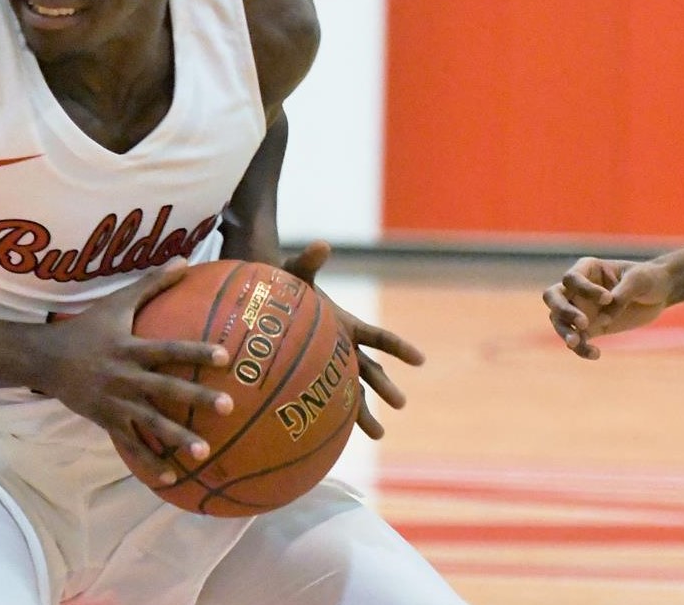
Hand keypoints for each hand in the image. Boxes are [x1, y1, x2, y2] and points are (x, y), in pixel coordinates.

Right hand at [37, 259, 233, 484]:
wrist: (45, 358)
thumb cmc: (87, 327)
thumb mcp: (116, 302)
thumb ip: (151, 284)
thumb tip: (185, 260)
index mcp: (130, 348)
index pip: (168, 349)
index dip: (195, 352)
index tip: (225, 357)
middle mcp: (125, 377)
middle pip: (165, 389)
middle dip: (196, 399)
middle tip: (228, 406)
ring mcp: (115, 402)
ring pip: (149, 424)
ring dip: (177, 439)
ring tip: (204, 453)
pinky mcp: (107, 421)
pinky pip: (130, 445)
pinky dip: (149, 463)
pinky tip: (172, 479)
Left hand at [282, 240, 425, 438]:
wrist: (263, 303)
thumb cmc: (282, 286)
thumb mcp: (295, 273)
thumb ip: (308, 261)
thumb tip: (322, 245)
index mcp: (348, 325)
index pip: (379, 338)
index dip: (399, 348)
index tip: (420, 359)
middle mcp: (344, 348)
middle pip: (371, 371)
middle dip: (386, 387)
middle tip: (400, 403)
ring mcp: (330, 366)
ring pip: (353, 393)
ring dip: (365, 413)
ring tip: (377, 435)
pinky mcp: (310, 378)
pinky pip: (325, 401)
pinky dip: (331, 418)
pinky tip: (333, 439)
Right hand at [543, 256, 668, 359]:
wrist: (659, 293)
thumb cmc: (648, 278)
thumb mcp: (639, 280)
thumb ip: (621, 295)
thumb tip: (603, 319)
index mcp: (586, 269)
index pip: (571, 279)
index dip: (584, 290)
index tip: (608, 298)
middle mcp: (577, 289)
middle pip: (553, 297)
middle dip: (563, 310)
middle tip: (582, 323)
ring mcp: (581, 309)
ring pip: (559, 321)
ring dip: (565, 332)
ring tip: (576, 342)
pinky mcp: (590, 328)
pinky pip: (578, 340)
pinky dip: (582, 349)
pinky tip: (595, 354)